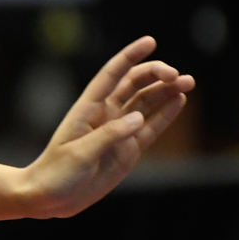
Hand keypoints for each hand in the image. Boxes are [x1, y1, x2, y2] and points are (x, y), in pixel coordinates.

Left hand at [19, 36, 193, 218]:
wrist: (50, 199)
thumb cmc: (56, 173)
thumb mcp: (79, 153)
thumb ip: (109, 135)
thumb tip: (138, 118)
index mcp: (87, 108)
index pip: (112, 75)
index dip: (129, 56)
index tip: (150, 41)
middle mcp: (105, 114)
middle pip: (134, 85)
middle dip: (156, 75)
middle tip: (177, 75)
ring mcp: (119, 131)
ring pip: (146, 103)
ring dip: (166, 91)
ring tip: (188, 82)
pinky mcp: (129, 149)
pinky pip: (151, 127)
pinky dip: (166, 113)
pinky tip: (180, 99)